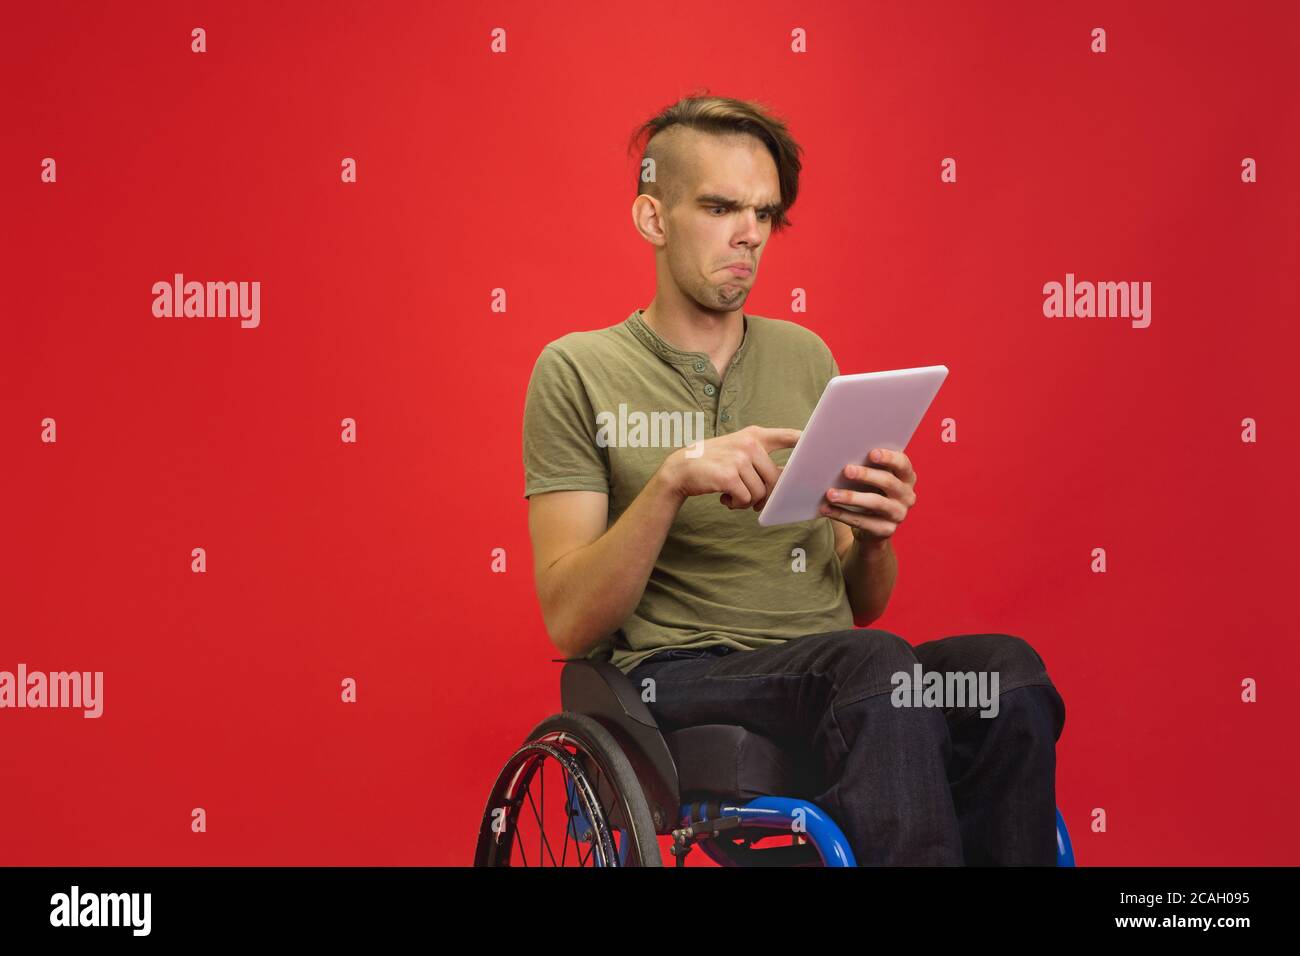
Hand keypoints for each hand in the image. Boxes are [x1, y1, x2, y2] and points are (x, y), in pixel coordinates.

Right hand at [658, 425, 800, 509]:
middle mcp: (748, 444)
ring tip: (732, 494)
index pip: (788, 436)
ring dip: (747, 500)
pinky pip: (746, 499)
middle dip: (765, 494)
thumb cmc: (713, 463)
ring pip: (761, 492)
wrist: (681, 469)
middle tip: (749, 498)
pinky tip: (724, 498)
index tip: (821, 446)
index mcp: (754, 435)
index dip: (806, 442)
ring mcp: (739, 459)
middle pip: (775, 478)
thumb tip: (786, 481)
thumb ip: (761, 459)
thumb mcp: (737, 451)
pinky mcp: (729, 476)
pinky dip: (736, 504)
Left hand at [820, 448, 916, 545]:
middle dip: (866, 475)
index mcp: (907, 478)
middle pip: (888, 481)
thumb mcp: (874, 480)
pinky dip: (842, 514)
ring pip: (875, 503)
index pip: (903, 463)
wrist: (871, 528)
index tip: (872, 453)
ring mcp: (899, 514)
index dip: (889, 457)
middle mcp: (907, 496)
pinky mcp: (886, 530)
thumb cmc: (871, 493)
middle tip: (846, 470)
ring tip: (830, 493)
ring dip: (851, 497)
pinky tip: (827, 509)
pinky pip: (862, 521)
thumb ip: (868, 467)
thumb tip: (841, 456)